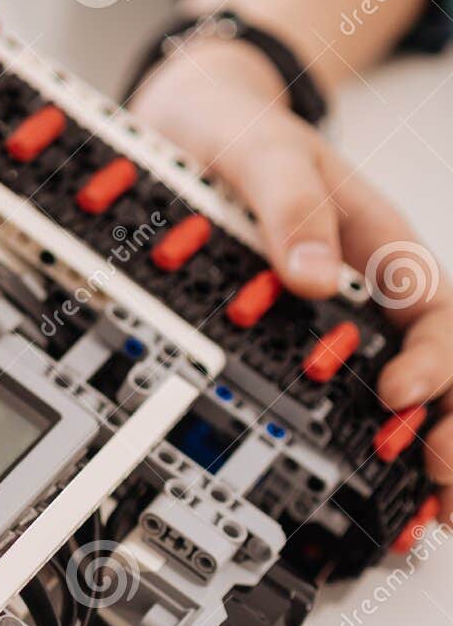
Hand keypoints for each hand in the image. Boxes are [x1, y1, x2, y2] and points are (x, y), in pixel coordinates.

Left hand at [130, 37, 452, 520]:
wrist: (197, 119)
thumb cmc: (240, 130)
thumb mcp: (263, 151)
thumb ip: (289, 206)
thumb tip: (307, 276)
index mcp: (374, 241)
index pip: (427, 308)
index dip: (427, 356)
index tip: (399, 393)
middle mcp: (369, 284)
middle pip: (435, 359)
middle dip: (450, 419)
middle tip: (440, 476)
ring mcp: (344, 311)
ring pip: (408, 383)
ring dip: (429, 440)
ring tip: (438, 505)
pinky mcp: (310, 330)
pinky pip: (353, 386)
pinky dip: (377, 436)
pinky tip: (390, 488)